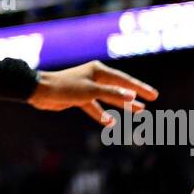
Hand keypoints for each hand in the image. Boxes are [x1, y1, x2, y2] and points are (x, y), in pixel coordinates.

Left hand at [29, 60, 157, 124]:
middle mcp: (94, 77)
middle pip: (119, 87)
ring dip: (122, 105)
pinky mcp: (79, 98)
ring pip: (109, 98)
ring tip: (138, 111)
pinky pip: (94, 107)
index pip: (124, 80)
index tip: (154, 95)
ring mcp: (87, 88)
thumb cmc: (65, 87)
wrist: (40, 91)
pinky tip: (110, 123)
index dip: (140, 88)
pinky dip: (101, 114)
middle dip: (135, 95)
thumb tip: (131, 95)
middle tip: (150, 100)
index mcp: (98, 70)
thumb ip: (111, 93)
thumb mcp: (91, 91)